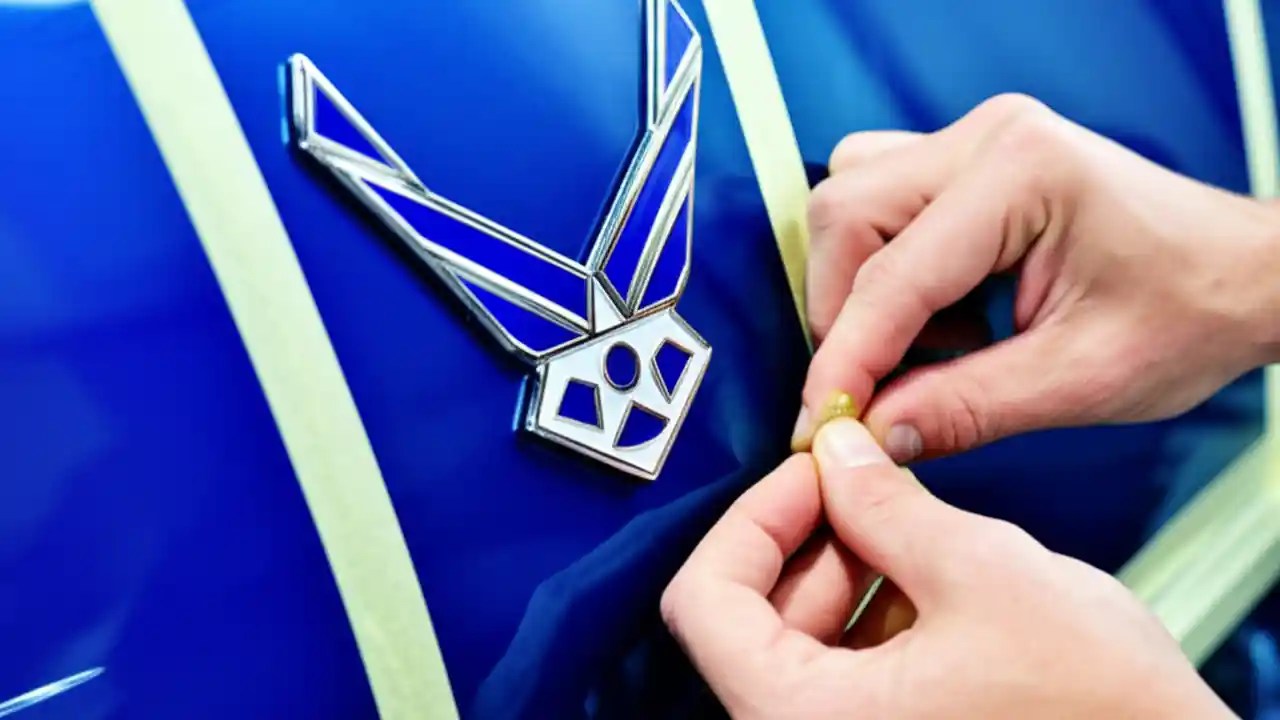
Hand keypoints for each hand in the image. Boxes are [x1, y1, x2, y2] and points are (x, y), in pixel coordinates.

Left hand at [662, 418, 1230, 718]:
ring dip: (845, 571)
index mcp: (802, 717)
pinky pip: (848, 669)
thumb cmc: (1097, 707)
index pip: (705, 602)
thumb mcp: (979, 573)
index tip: (811, 474)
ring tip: (912, 530)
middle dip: (809, 538)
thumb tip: (835, 449)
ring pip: (800, 640)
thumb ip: (883, 503)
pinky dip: (875, 613)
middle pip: (751, 616)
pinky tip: (931, 582)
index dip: (754, 518)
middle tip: (866, 484)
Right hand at [792, 94, 1279, 461]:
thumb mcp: (1080, 379)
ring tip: (937, 345)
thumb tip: (873, 435)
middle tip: (880, 386)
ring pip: (851, 204)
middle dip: (845, 314)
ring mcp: (975, 141)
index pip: (894, 274)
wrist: (1245, 276)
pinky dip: (889, 273)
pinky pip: (881, 206)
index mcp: (1023, 172)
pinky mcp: (969, 163)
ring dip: (863, 288)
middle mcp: (988, 137)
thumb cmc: (1190, 312)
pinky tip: (950, 317)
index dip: (847, 357)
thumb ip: (966, 408)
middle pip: (846, 217)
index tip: (822, 422)